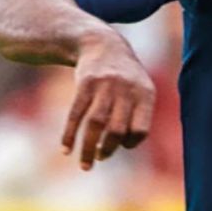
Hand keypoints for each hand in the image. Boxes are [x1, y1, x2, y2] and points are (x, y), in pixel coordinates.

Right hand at [63, 29, 156, 170]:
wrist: (102, 44)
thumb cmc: (125, 77)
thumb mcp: (141, 90)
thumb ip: (138, 118)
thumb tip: (123, 146)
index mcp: (145, 94)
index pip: (141, 130)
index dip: (131, 142)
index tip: (122, 145)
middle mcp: (126, 89)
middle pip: (117, 129)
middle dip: (108, 149)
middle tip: (99, 158)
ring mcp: (105, 85)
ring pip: (95, 124)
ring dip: (88, 148)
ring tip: (85, 166)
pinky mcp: (85, 83)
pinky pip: (76, 113)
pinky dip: (69, 133)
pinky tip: (66, 149)